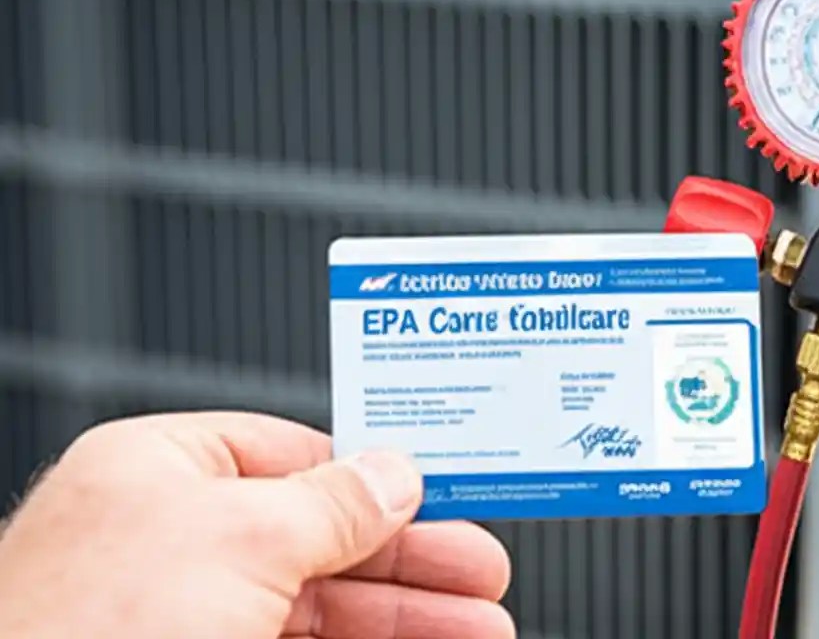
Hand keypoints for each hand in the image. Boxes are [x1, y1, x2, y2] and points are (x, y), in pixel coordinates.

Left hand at [0, 412, 513, 638]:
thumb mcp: (239, 536)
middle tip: (481, 575)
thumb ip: (332, 500)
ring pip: (322, 610)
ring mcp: (184, 620)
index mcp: (159, 473)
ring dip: (408, 619)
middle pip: (322, 538)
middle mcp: (171, 544)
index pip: (292, 453)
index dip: (375, 474)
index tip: (444, 493)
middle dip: (413, 559)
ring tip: (481, 631)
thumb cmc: (82, 632)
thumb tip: (393, 472)